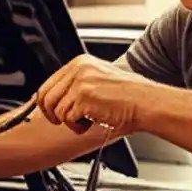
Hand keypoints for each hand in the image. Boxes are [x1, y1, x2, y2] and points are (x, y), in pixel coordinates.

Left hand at [35, 54, 157, 134]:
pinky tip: (91, 123)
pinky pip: (68, 119)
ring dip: (69, 122)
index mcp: (80, 63)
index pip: (48, 83)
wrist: (145, 103)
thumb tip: (52, 99)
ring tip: (85, 121)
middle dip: (51, 114)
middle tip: (62, 122)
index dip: (46, 102)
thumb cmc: (129, 96)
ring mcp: (80, 82)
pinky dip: (78, 127)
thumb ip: (76, 85)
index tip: (50, 112)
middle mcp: (78, 69)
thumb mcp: (98, 81)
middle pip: (45, 96)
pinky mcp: (84, 97)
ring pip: (56, 110)